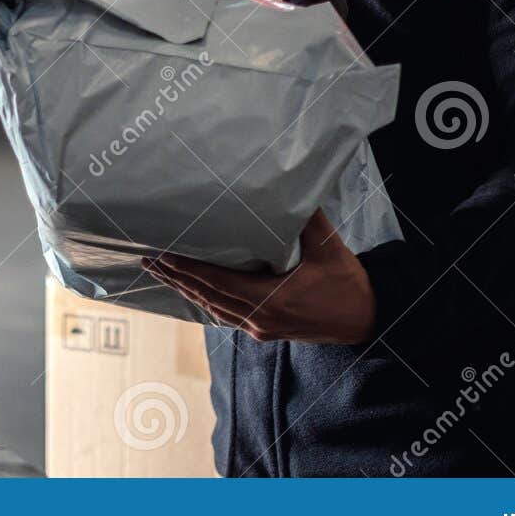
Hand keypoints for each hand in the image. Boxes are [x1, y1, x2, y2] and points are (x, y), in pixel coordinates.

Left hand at [141, 209, 376, 344]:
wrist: (366, 318)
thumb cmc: (348, 283)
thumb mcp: (330, 248)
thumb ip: (309, 219)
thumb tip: (293, 186)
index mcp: (271, 299)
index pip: (217, 283)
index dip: (188, 270)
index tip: (163, 256)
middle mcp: (260, 318)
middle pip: (207, 297)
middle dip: (176, 278)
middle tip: (148, 260)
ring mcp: (261, 327)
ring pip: (213, 308)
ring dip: (186, 290)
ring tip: (160, 272)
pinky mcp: (265, 330)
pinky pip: (227, 314)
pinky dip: (206, 299)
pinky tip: (191, 289)